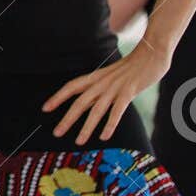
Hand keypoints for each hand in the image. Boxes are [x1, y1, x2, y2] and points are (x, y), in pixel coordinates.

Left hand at [44, 43, 169, 145]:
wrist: (151, 54)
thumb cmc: (132, 67)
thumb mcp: (111, 76)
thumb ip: (101, 88)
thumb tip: (90, 103)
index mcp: (95, 76)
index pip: (71, 86)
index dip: (57, 97)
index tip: (45, 109)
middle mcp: (101, 82)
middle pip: (80, 102)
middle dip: (67, 119)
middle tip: (56, 133)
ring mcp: (114, 87)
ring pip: (96, 110)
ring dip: (86, 127)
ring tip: (78, 141)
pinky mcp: (128, 92)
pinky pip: (116, 111)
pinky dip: (109, 124)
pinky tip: (104, 137)